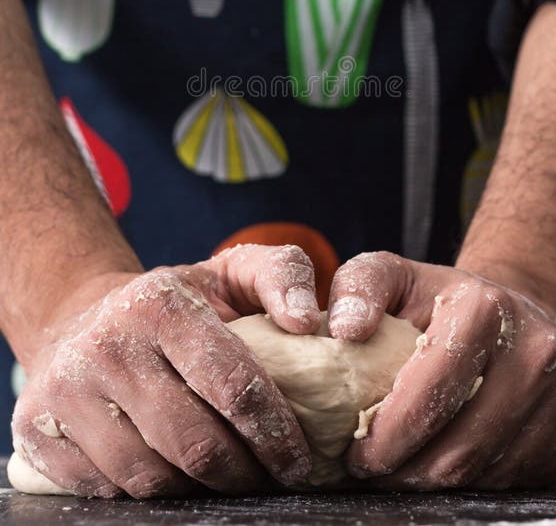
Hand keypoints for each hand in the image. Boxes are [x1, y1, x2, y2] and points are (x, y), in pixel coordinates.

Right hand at [11, 244, 320, 497]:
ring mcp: (65, 388)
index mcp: (160, 304)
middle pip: (194, 442)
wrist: (80, 316)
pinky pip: (106, 491)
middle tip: (266, 478)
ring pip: (150, 477)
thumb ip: (281, 275)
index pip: (232, 385)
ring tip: (223, 475)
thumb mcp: (228, 271)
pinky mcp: (37, 427)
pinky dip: (149, 492)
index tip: (297, 462)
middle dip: (243, 473)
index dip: (274, 434)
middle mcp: (107, 343)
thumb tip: (308, 321)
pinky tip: (171, 471)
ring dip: (198, 489)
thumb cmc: (173, 302)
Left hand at [327, 252, 555, 489]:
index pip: (432, 394)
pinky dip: (481, 480)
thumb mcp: (395, 276)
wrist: (517, 308)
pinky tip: (454, 458)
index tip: (357, 455)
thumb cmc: (444, 299)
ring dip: (442, 481)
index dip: (389, 436)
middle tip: (377, 472)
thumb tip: (343, 330)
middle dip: (408, 472)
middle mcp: (538, 348)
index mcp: (485, 309)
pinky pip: (524, 476)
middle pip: (463, 446)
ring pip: (493, 471)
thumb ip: (358, 288)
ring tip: (410, 467)